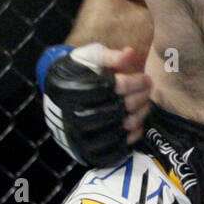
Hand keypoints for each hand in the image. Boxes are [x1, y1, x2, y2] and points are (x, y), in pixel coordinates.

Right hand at [39, 43, 150, 164]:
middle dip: (142, 96)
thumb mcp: (87, 57)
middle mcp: (79, 114)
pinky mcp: (89, 150)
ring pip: (123, 126)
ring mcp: (84, 135)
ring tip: (145, 103)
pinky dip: (132, 136)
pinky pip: (118, 148)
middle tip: (148, 89)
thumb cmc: (76, 74)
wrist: (55, 101)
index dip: (137, 81)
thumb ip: (109, 56)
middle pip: (123, 107)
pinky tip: (137, 123)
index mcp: (79, 88)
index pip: (118, 86)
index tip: (146, 77)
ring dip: (141, 114)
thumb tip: (130, 53)